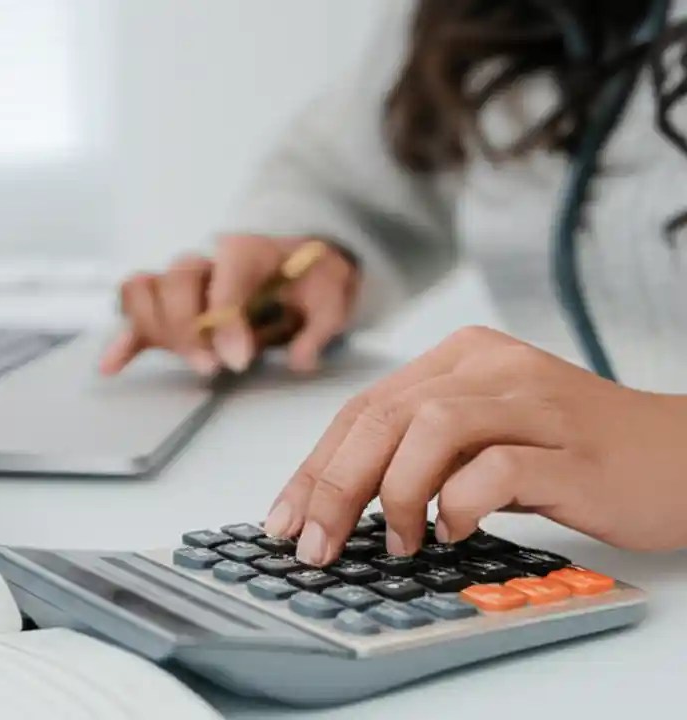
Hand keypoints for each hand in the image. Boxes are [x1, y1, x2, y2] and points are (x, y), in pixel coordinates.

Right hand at [99, 235, 358, 376]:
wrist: (299, 261)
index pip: (223, 277)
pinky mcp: (170, 307)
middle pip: (176, 279)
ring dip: (158, 328)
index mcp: (244, 250)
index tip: (238, 360)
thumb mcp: (332, 293)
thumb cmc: (310, 277)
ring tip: (192, 362)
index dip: (225, 318)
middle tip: (213, 366)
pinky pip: (136, 317)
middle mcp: (205, 260)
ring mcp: (183, 282)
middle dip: (188, 327)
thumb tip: (299, 358)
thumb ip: (320, 325)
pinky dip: (122, 342)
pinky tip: (111, 367)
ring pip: (146, 289)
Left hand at [265, 326, 686, 566]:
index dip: (315, 466)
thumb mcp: (483, 439)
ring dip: (396, 492)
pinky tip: (454, 531)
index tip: (285, 519)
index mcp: (461, 357)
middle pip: (383, 416)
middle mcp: (492, 366)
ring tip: (399, 541)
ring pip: (430, 427)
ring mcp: (535, 402)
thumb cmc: (573, 453)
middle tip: (315, 544)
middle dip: (334, 485)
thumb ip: (421, 451)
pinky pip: (497, 467)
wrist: (683, 457)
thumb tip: (338, 501)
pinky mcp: (573, 447)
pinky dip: (461, 502)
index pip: (363, 407)